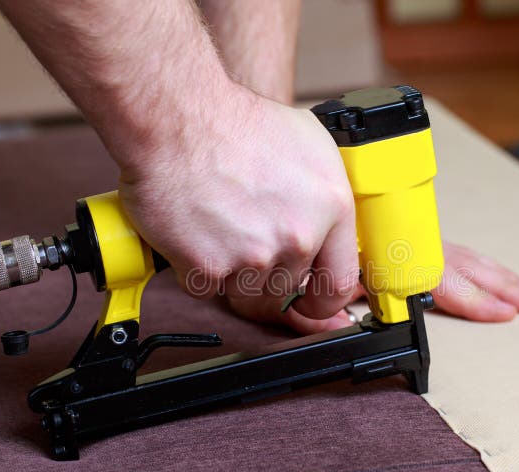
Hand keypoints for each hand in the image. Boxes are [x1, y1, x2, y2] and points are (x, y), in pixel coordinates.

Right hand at [119, 82, 358, 319]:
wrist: (179, 120)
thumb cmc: (238, 123)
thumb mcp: (309, 146)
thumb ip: (324, 199)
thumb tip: (330, 236)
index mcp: (332, 208)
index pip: (339, 283)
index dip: (323, 303)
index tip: (309, 305)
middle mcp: (299, 237)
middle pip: (284, 290)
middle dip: (263, 274)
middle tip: (242, 240)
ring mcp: (254, 255)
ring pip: (244, 293)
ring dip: (229, 271)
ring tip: (218, 225)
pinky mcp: (209, 267)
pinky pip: (206, 287)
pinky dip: (196, 267)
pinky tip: (195, 231)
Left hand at [228, 241, 518, 333]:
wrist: (296, 162)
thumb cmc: (300, 212)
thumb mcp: (307, 260)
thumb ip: (320, 296)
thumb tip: (340, 322)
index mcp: (384, 246)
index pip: (436, 277)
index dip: (471, 298)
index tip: (502, 312)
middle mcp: (404, 236)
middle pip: (460, 262)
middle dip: (500, 285)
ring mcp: (406, 229)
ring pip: (457, 252)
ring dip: (493, 274)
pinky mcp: (401, 225)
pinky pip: (443, 244)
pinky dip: (469, 262)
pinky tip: (484, 272)